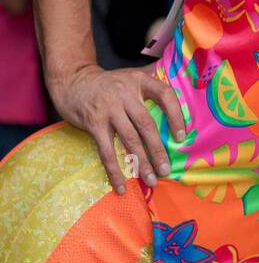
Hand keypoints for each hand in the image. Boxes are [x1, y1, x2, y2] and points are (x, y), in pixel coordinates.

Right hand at [49, 64, 186, 194]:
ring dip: (141, 163)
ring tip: (151, 180)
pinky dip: (115, 170)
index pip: (165, 95)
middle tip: (166, 170)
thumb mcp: (130, 77)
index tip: (181, 137)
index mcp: (140, 81)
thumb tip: (177, 109)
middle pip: (147, 124)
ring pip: (130, 139)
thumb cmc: (107, 84)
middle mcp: (126, 93)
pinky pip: (107, 150)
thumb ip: (150, 88)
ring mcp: (109, 108)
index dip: (176, 116)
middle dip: (158, 150)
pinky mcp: (94, 122)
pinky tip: (121, 185)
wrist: (73, 80)